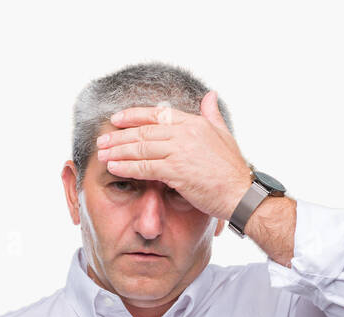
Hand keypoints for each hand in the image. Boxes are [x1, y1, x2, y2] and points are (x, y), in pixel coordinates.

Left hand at [96, 90, 253, 220]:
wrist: (241, 194)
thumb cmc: (234, 171)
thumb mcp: (224, 136)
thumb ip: (212, 115)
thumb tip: (210, 95)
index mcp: (194, 123)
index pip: (157, 114)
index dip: (134, 116)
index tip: (117, 120)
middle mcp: (185, 133)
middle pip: (144, 131)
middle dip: (119, 135)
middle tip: (103, 140)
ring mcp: (180, 152)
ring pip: (141, 148)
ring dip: (118, 150)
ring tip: (102, 153)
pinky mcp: (176, 171)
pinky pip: (145, 167)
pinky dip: (127, 166)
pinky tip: (114, 167)